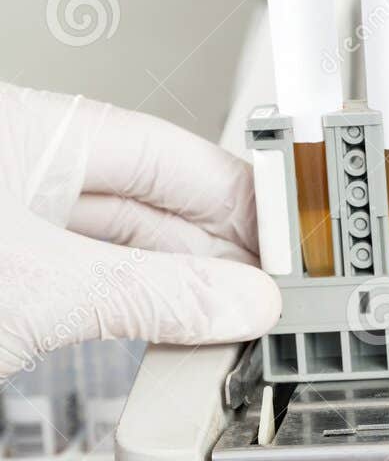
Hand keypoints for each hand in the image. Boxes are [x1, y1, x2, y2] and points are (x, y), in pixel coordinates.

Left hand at [0, 82, 280, 376]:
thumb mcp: (41, 286)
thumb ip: (150, 293)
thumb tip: (240, 299)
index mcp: (30, 131)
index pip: (163, 151)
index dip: (236, 192)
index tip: (289, 234)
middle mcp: (23, 172)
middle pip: (150, 200)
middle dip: (220, 246)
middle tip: (278, 286)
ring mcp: (14, 231)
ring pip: (122, 249)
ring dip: (184, 284)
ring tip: (242, 313)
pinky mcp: (12, 285)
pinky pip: (91, 288)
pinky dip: (140, 309)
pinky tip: (182, 329)